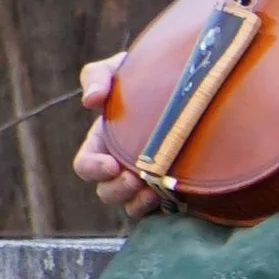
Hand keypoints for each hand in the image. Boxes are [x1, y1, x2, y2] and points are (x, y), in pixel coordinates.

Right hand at [71, 54, 160, 219]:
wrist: (194, 81)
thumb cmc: (149, 73)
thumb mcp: (119, 67)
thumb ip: (97, 76)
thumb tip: (90, 102)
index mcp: (104, 143)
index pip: (85, 167)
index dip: (93, 169)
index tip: (111, 164)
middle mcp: (121, 166)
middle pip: (106, 192)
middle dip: (117, 189)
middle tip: (137, 177)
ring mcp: (146, 179)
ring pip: (130, 206)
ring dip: (137, 202)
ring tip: (155, 187)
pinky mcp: (172, 188)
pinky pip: (161, 211)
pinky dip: (161, 207)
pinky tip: (175, 193)